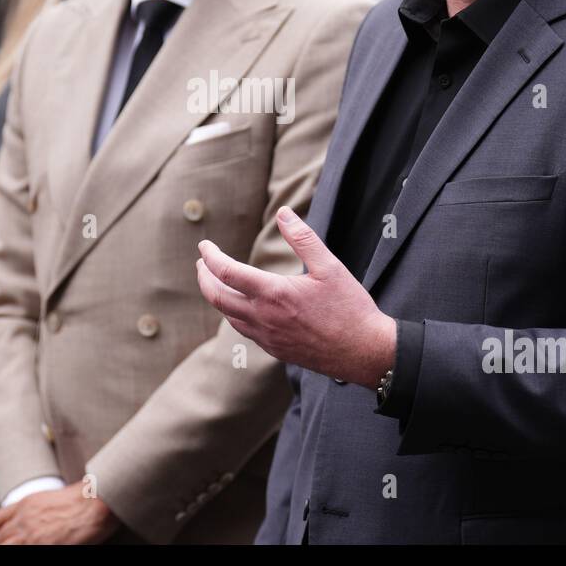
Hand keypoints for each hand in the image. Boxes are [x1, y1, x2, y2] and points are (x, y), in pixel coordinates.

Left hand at [0, 482, 119, 544]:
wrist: (96, 504)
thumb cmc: (84, 499)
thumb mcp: (53, 497)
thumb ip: (38, 509)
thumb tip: (39, 520)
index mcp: (25, 505)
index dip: (2, 530)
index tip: (11, 535)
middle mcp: (23, 521)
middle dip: (5, 544)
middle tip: (20, 545)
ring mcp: (30, 537)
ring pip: (2, 548)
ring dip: (13, 549)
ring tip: (31, 546)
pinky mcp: (40, 547)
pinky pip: (19, 554)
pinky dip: (24, 553)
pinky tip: (41, 547)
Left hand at [196, 205, 396, 387]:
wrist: (364, 352)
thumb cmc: (350, 308)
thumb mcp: (330, 266)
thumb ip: (303, 238)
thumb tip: (283, 213)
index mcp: (274, 294)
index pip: (226, 272)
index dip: (210, 256)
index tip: (204, 245)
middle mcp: (264, 318)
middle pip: (217, 297)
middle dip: (204, 277)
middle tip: (201, 262)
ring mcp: (267, 338)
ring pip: (228, 317)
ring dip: (216, 296)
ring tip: (216, 281)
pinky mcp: (275, 350)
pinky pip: (244, 331)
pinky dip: (233, 314)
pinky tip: (241, 307)